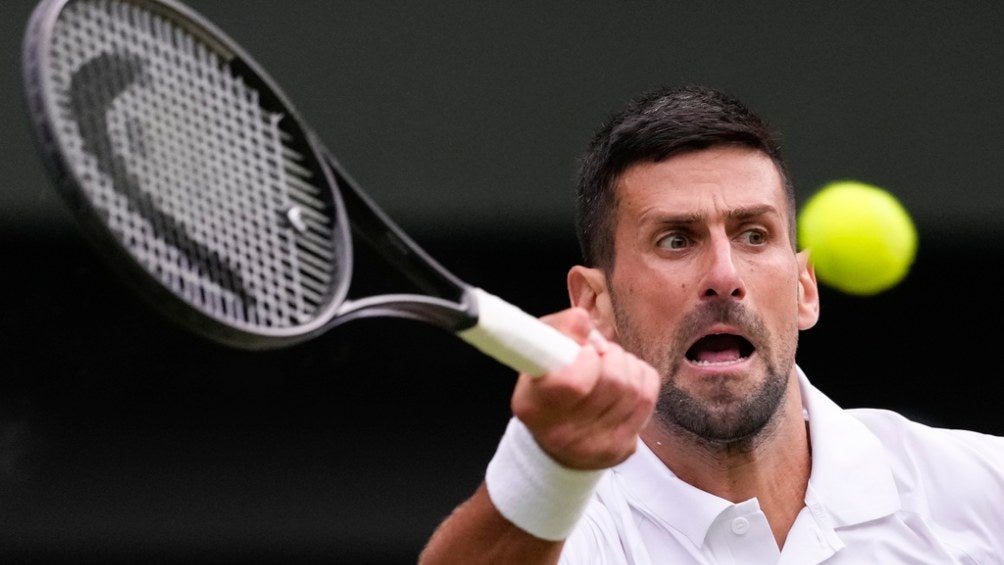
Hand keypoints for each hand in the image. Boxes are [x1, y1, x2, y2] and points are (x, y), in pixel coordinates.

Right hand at [511, 307, 659, 469]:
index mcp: (534, 407)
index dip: (586, 357)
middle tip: (597, 356)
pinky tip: (623, 380)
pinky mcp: (624, 448)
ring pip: (634, 387)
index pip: (574, 381)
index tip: (582, 351)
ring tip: (609, 367)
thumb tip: (584, 322)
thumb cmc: (546, 386)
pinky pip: (648, 396)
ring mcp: (597, 446)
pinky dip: (640, 378)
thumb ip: (559, 329)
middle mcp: (564, 435)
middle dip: (610, 356)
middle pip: (613, 381)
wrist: (557, 441)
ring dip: (626, 365)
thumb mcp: (540, 352)